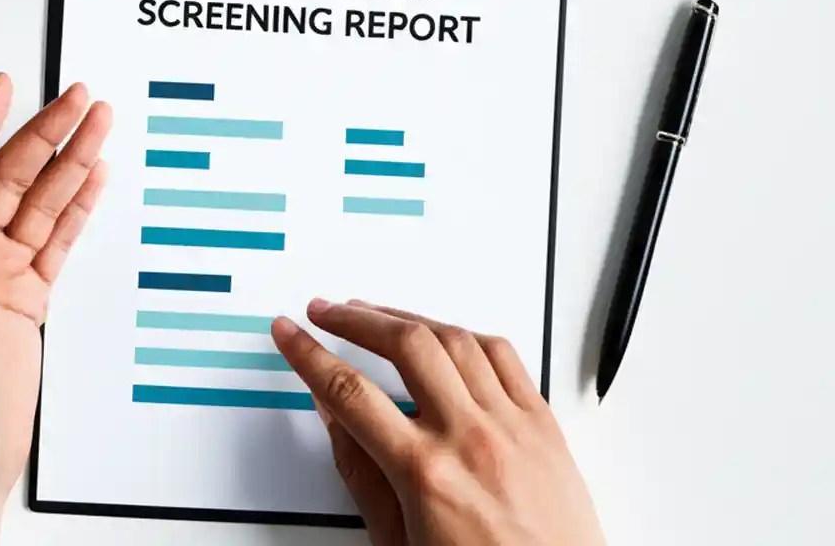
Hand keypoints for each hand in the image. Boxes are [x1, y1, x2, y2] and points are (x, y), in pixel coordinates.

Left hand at [0, 74, 110, 544]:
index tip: (2, 88)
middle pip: (11, 179)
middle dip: (46, 136)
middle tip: (79, 100)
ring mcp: (1, 278)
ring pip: (41, 204)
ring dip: (70, 165)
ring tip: (100, 127)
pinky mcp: (29, 299)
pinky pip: (58, 241)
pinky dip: (79, 209)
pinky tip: (94, 181)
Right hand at [272, 300, 603, 545]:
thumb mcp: (397, 541)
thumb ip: (362, 474)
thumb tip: (335, 418)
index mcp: (425, 474)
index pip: (350, 392)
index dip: (310, 354)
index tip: (290, 334)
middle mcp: (471, 439)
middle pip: (406, 346)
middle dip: (357, 318)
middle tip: (329, 310)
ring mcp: (512, 426)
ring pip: (456, 339)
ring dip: (409, 316)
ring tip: (379, 313)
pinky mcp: (543, 425)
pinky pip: (505, 356)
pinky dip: (468, 335)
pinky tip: (448, 333)